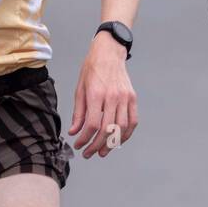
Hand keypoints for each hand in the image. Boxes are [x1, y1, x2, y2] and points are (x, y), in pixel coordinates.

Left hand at [69, 33, 137, 158]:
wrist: (109, 52)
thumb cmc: (92, 69)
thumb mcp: (79, 89)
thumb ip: (78, 113)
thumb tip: (74, 132)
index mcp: (96, 94)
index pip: (92, 124)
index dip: (84, 139)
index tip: (78, 145)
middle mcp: (112, 97)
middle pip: (107, 129)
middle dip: (96, 146)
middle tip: (89, 154)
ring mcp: (125, 98)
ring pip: (121, 128)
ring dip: (112, 143)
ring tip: (102, 151)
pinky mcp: (133, 98)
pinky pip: (133, 121)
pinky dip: (126, 134)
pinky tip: (118, 140)